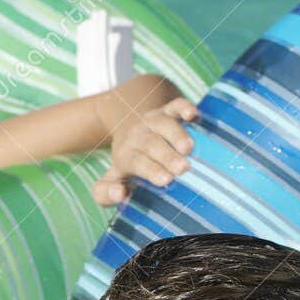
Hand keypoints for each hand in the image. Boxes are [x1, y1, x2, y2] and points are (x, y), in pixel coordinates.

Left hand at [92, 74, 197, 206]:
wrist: (128, 129)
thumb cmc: (126, 164)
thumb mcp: (110, 180)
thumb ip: (106, 193)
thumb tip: (120, 194)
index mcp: (126, 155)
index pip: (137, 162)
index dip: (151, 170)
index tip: (166, 180)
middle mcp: (138, 136)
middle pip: (152, 145)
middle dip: (167, 156)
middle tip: (182, 168)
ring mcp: (154, 121)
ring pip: (164, 124)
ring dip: (177, 135)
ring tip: (189, 148)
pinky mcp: (168, 110)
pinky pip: (176, 105)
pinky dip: (185, 107)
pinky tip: (192, 114)